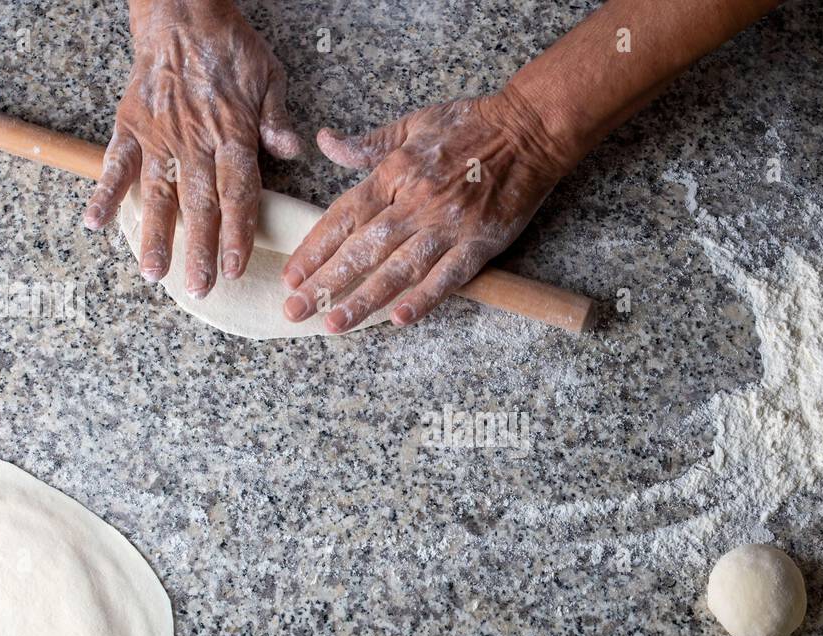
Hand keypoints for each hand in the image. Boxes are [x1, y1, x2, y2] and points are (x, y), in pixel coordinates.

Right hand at [82, 0, 301, 298]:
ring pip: (158, 193)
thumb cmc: (230, 48)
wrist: (181, 12)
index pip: (238, 193)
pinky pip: (115, 162)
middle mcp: (194, 141)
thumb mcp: (269, 77)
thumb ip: (276, 119)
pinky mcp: (131, 125)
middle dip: (199, 251)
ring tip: (153, 273)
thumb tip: (291, 150)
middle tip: (199, 289)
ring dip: (156, 235)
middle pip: (199, 205)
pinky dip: (104, 192)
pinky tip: (94, 224)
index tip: (234, 267)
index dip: (237, 233)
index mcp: (231, 133)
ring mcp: (159, 135)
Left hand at [281, 90, 570, 331]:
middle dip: (326, 282)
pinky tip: (397, 318)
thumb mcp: (412, 123)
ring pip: (398, 269)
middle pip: (363, 249)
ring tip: (335, 325)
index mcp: (395, 173)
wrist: (529, 130)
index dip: (316, 248)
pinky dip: (423, 298)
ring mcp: (448, 226)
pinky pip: (447, 276)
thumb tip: (327, 143)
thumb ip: (367, 144)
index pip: (344, 216)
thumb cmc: (470, 124)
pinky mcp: (479, 243)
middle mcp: (415, 203)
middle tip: (296, 310)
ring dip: (364, 299)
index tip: (292, 274)